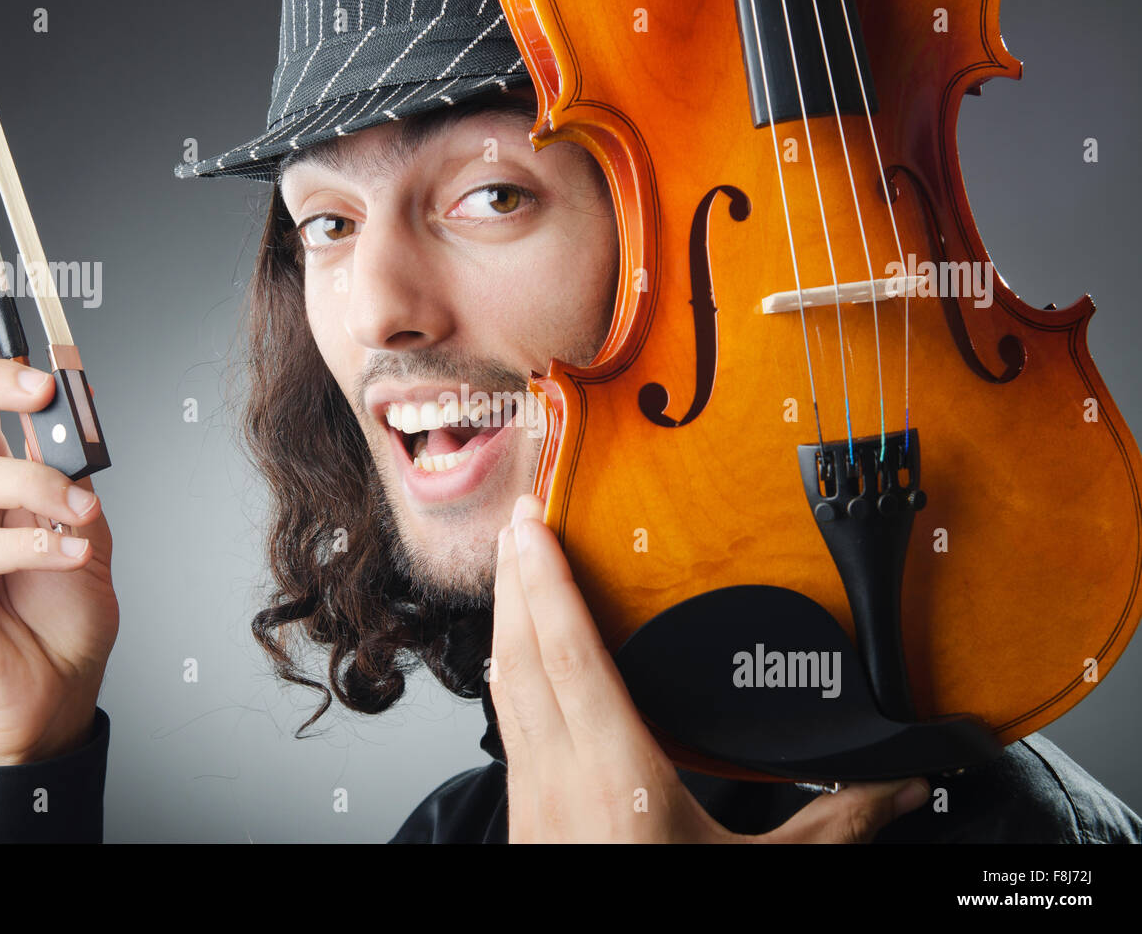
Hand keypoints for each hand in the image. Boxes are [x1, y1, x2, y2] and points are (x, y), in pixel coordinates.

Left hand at [489, 493, 928, 842]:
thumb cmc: (671, 919)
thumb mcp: (765, 878)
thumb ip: (835, 828)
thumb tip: (906, 786)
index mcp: (616, 776)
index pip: (570, 655)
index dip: (548, 581)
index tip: (534, 525)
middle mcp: (558, 776)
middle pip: (522, 655)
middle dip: (516, 580)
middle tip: (520, 518)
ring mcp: (531, 796)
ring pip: (505, 686)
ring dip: (507, 620)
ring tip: (515, 569)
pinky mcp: (525, 814)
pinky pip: (507, 722)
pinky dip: (510, 671)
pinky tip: (520, 659)